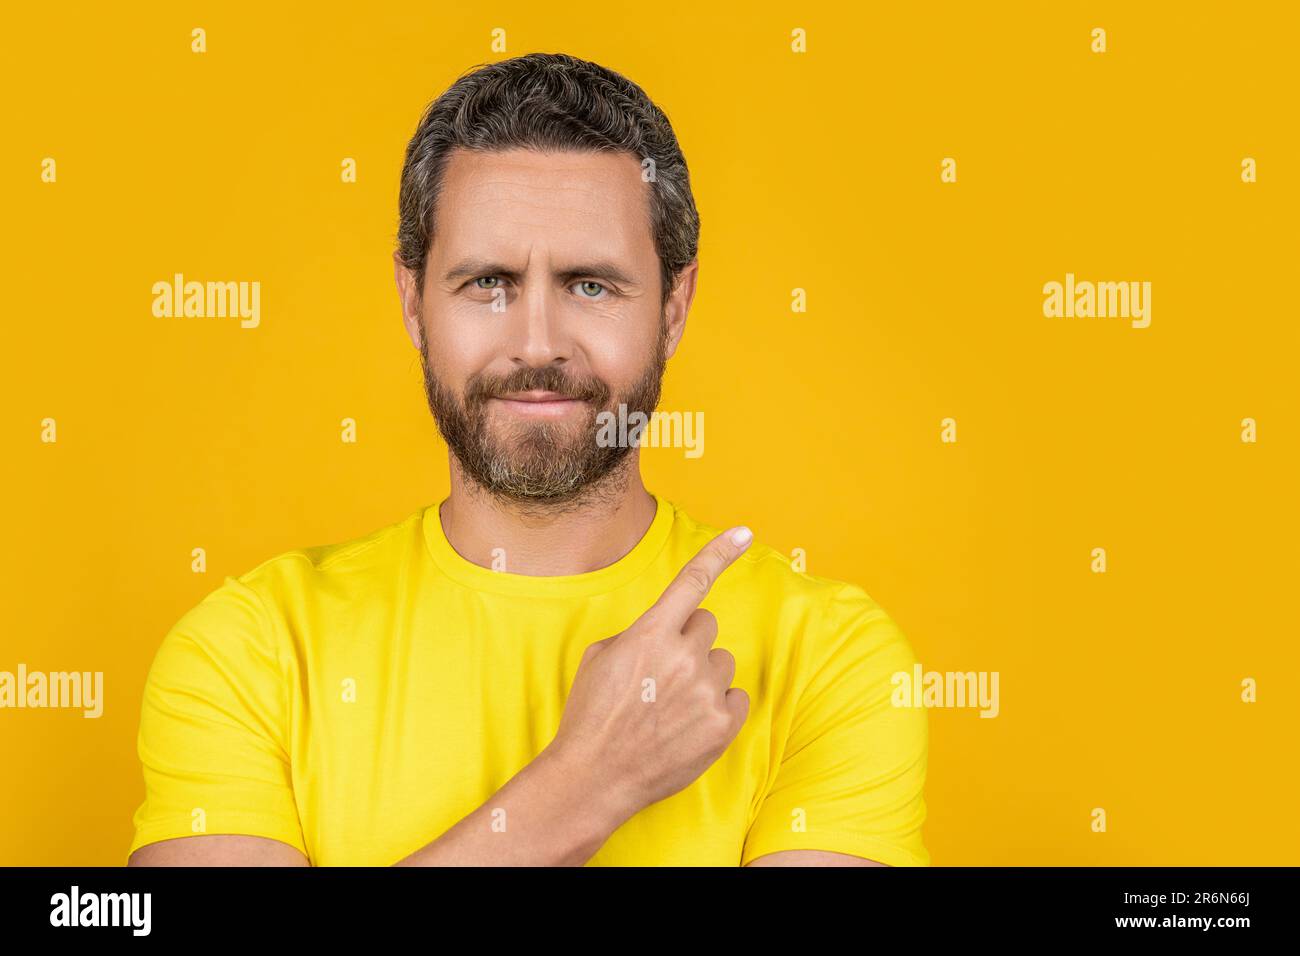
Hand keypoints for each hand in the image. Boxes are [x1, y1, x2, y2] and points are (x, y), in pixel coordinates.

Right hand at [546, 525, 753, 821]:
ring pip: (723, 663)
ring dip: (703, 675)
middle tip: (663, 672)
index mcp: (651, 634)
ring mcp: (705, 692)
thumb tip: (666, 632)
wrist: (595, 776)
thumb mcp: (601, 657)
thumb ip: (641, 634)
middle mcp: (683, 657)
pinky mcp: (722, 726)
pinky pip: (737, 698)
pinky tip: (689, 723)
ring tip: (671, 704)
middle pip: (707, 625)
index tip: (744, 533)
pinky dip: (718, 707)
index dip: (720, 552)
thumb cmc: (592, 714)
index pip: (693, 581)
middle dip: (689, 641)